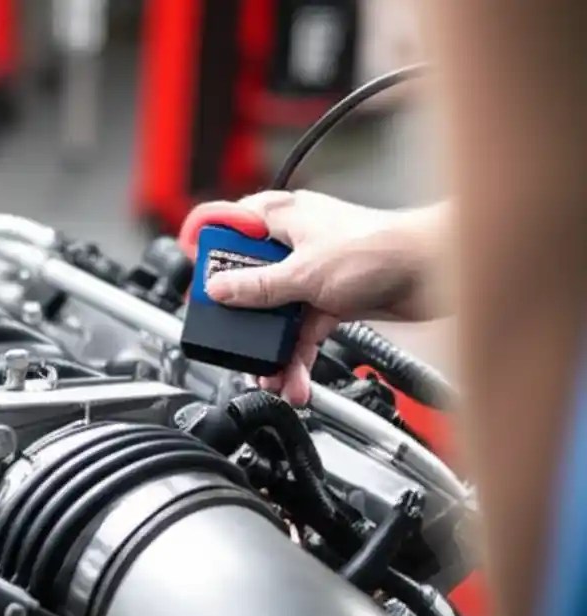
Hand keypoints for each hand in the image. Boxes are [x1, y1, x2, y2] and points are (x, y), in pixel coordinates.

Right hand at [191, 190, 446, 403]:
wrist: (436, 271)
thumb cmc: (381, 249)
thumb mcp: (303, 273)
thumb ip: (256, 287)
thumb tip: (218, 291)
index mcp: (280, 217)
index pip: (227, 226)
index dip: (209, 253)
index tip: (198, 283)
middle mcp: (292, 242)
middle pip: (248, 282)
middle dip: (244, 323)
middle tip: (235, 347)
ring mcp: (311, 272)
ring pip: (276, 314)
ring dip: (273, 350)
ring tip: (271, 378)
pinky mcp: (330, 298)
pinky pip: (302, 332)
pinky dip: (298, 356)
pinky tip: (295, 380)